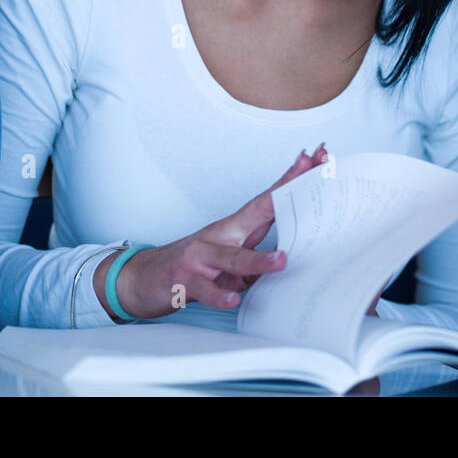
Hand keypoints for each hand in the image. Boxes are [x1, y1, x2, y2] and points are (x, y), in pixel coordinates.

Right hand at [103, 144, 328, 319]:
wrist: (142, 277)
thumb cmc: (194, 265)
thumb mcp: (228, 254)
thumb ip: (257, 251)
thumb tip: (296, 251)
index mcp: (233, 228)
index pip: (267, 200)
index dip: (291, 179)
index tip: (315, 158)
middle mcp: (217, 236)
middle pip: (255, 213)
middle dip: (283, 194)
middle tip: (310, 176)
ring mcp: (198, 257)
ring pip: (231, 257)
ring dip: (257, 259)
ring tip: (281, 260)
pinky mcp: (182, 280)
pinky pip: (203, 288)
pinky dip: (218, 294)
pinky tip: (231, 299)